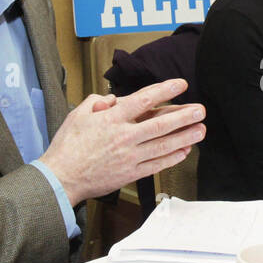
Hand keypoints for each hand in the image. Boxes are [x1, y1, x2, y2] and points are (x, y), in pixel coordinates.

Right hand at [38, 79, 204, 204]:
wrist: (61, 178)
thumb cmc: (67, 147)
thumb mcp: (78, 114)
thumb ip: (98, 102)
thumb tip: (114, 99)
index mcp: (111, 119)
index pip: (143, 100)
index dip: (165, 90)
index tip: (180, 84)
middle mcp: (124, 137)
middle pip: (160, 124)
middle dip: (184, 116)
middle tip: (200, 110)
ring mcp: (129, 157)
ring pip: (163, 145)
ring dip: (185, 137)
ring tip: (201, 129)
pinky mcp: (131, 174)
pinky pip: (157, 165)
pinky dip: (172, 158)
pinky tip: (184, 151)